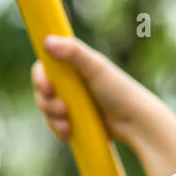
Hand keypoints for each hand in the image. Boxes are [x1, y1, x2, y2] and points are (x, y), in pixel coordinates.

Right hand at [32, 35, 158, 144]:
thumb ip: (73, 52)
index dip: (40, 78)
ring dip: (52, 119)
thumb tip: (46, 41)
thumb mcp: (96, 68)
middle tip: (62, 109)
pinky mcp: (76, 122)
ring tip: (68, 124)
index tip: (47, 88)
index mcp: (74, 66)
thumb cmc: (119, 91)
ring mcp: (72, 104)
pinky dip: (59, 130)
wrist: (136, 123)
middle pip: (42, 91)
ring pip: (47, 111)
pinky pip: (56, 127)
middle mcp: (71, 84)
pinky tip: (68, 134)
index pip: (43, 68)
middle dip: (46, 102)